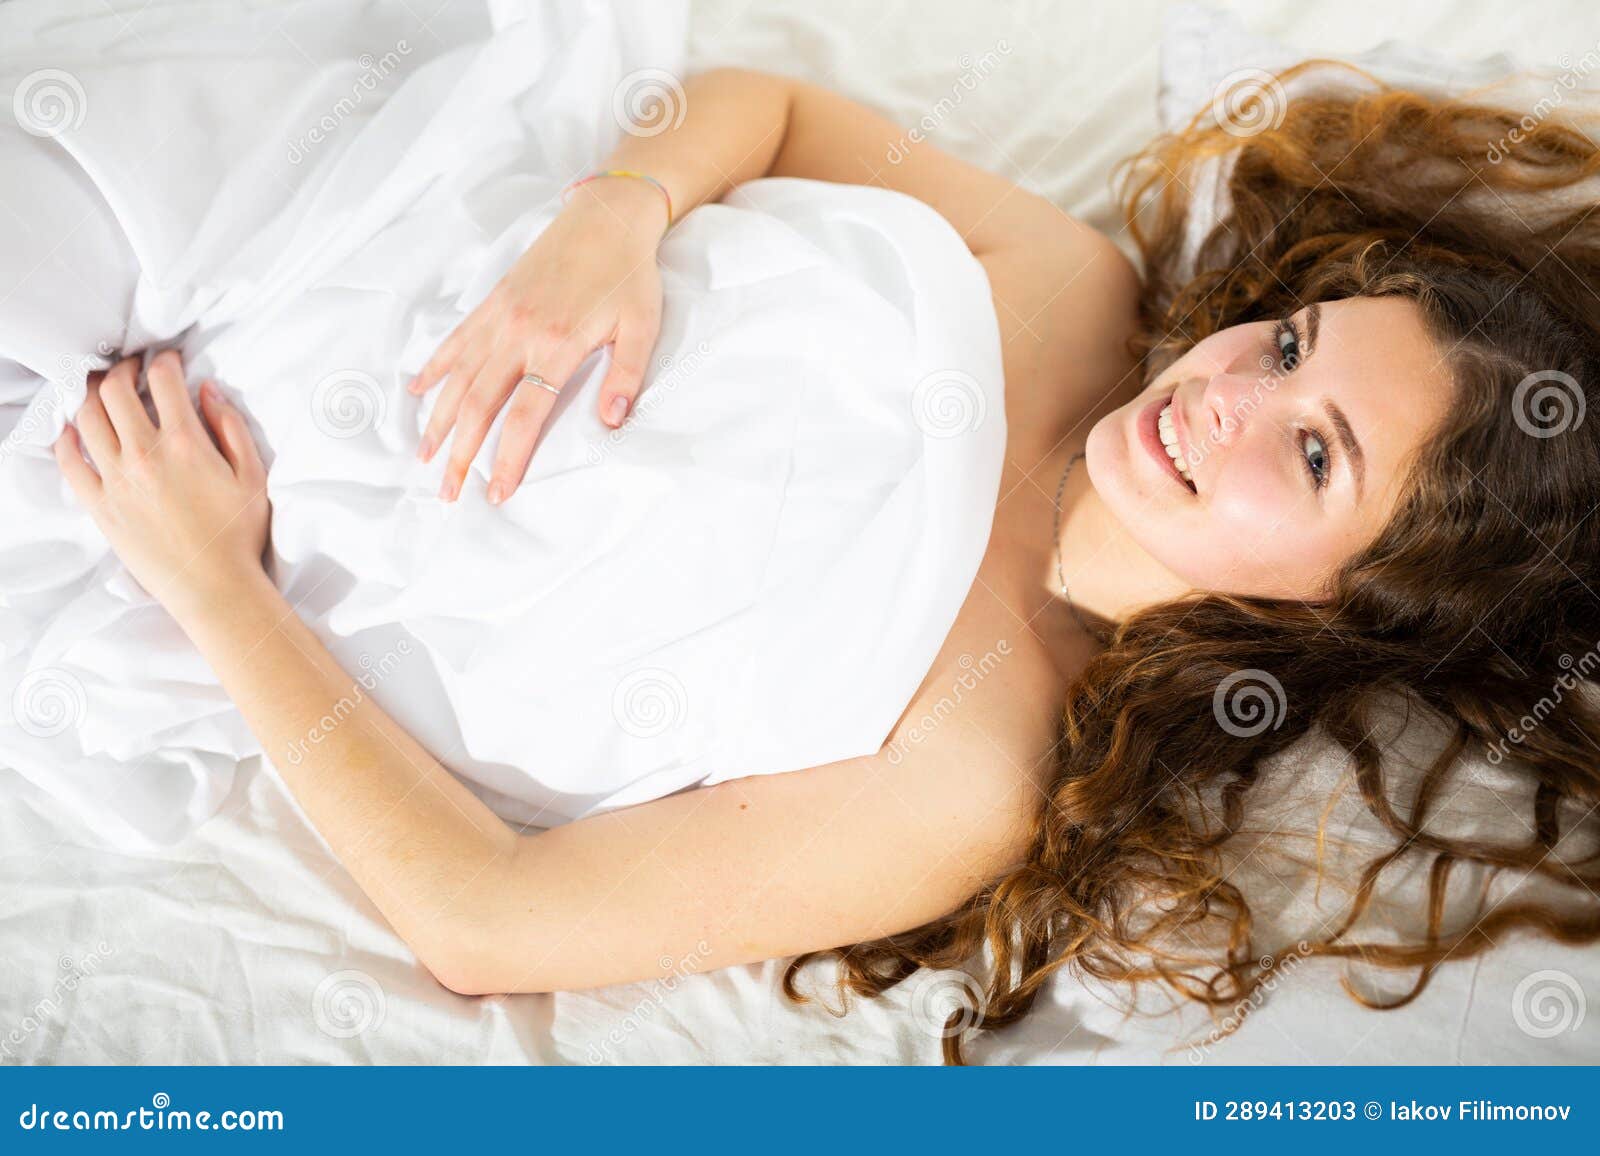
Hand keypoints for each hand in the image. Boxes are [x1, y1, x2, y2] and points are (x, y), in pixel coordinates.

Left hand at [53, 351, 269, 621]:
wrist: (214, 587)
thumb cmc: (239, 535)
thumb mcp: (253, 476)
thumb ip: (231, 427)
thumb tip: (208, 391)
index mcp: (186, 444)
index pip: (163, 380)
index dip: (164, 361)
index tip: (167, 360)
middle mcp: (145, 455)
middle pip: (116, 390)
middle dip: (122, 368)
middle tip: (131, 368)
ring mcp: (116, 480)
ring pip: (87, 417)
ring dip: (92, 394)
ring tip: (102, 390)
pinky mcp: (100, 504)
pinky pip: (69, 461)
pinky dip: (65, 437)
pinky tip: (71, 428)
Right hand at [408, 179, 665, 503]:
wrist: (606, 217)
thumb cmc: (629, 275)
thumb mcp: (643, 327)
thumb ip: (625, 377)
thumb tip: (610, 422)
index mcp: (557, 346)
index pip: (523, 417)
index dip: (507, 459)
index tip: (496, 492)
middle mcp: (519, 334)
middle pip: (479, 406)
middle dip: (460, 454)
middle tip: (446, 492)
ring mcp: (500, 317)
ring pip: (458, 378)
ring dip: (438, 420)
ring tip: (424, 455)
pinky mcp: (492, 301)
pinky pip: (456, 341)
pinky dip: (435, 367)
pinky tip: (418, 392)